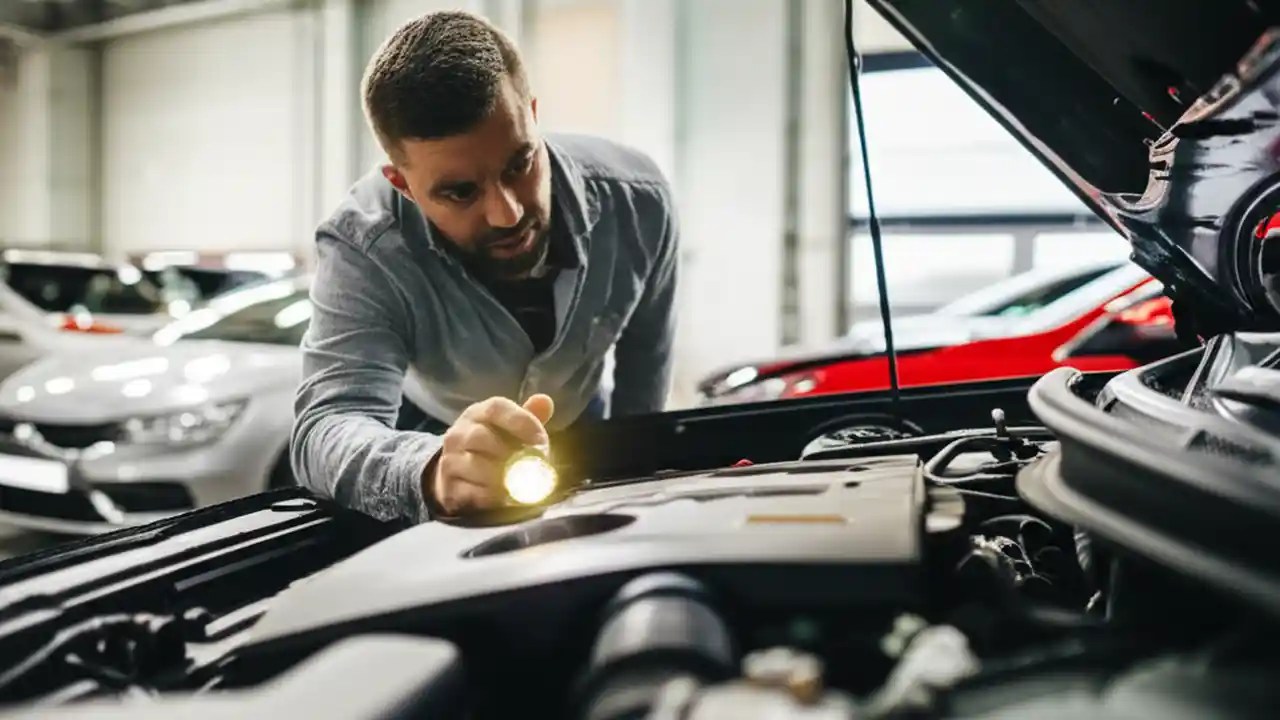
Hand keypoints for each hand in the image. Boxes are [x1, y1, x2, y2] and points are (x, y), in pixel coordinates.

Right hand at [426, 394, 554, 514]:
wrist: (459, 472)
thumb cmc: (494, 445)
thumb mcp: (510, 429)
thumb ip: (529, 417)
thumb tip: (545, 401)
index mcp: (478, 413)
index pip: (496, 408)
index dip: (522, 423)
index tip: (542, 441)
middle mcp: (459, 433)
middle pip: (481, 437)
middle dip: (512, 454)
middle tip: (534, 468)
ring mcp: (450, 460)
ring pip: (474, 465)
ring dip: (503, 477)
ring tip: (523, 485)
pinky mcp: (449, 487)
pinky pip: (470, 492)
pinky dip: (492, 496)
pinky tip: (507, 498)